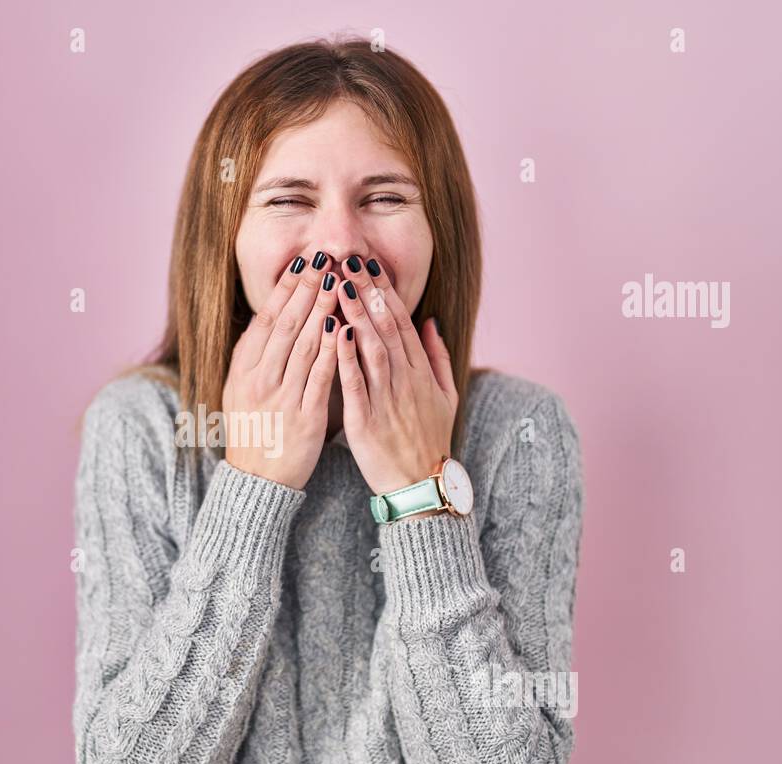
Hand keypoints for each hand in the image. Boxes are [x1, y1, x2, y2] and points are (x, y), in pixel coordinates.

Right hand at [222, 249, 341, 490]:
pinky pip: (321, 377)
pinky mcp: (305, 417)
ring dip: (323, 310)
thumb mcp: (239, 389)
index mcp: (244, 370)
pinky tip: (346, 327)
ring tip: (338, 281)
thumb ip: (252, 354)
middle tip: (325, 258)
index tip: (303, 262)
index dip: (285, 288)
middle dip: (307, 289)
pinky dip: (334, 351)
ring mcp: (282, 397)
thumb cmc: (253, 430)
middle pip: (287, 325)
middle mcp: (260, 379)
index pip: (267, 318)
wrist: (258, 481)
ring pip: (305, 345)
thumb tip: (263, 316)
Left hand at [333, 255, 458, 495]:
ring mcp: (387, 400)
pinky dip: (347, 358)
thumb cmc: (429, 440)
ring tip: (341, 285)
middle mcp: (406, 380)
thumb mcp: (446, 397)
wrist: (422, 485)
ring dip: (356, 315)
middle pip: (386, 327)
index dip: (385, 290)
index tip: (370, 263)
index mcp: (421, 372)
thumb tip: (430, 322)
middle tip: (350, 259)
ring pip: (372, 348)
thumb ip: (438, 358)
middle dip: (368, 291)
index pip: (401, 321)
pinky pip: (356, 385)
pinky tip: (336, 334)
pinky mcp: (367, 421)